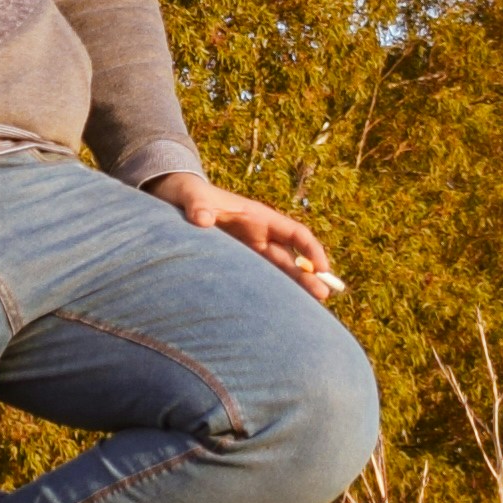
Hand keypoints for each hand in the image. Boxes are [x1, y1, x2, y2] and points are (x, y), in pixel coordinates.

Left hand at [177, 176, 338, 299]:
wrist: (178, 200)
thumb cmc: (190, 195)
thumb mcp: (192, 197)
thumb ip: (198, 207)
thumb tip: (202, 220)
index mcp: (258, 217)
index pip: (295, 233)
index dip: (312, 250)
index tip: (322, 268)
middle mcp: (260, 234)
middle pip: (291, 257)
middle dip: (309, 275)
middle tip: (324, 295)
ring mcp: (250, 249)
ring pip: (280, 270)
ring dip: (296, 286)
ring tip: (312, 307)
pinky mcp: (238, 261)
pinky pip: (262, 276)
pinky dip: (275, 289)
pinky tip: (281, 307)